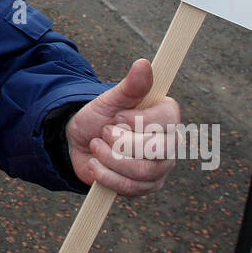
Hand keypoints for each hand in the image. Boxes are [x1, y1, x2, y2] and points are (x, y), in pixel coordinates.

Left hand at [66, 58, 181, 196]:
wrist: (81, 144)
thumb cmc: (99, 117)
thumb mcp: (109, 100)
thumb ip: (129, 86)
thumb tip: (144, 64)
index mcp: (166, 116)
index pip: (168, 119)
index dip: (138, 120)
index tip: (118, 117)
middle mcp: (170, 142)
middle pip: (157, 149)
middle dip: (120, 142)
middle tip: (104, 133)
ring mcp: (161, 167)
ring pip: (143, 171)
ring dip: (109, 158)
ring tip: (97, 147)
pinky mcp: (147, 187)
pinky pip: (131, 188)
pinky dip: (106, 176)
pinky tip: (96, 165)